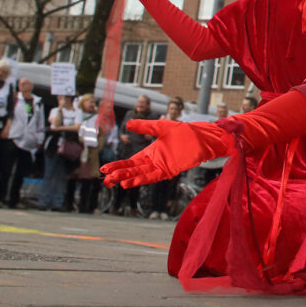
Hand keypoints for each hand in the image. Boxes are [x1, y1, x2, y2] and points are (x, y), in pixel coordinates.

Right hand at [101, 119, 228, 187]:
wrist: (201, 137)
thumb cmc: (184, 132)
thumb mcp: (161, 127)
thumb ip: (145, 126)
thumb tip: (128, 124)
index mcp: (149, 153)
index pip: (129, 162)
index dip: (117, 166)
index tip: (104, 169)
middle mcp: (153, 162)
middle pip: (132, 170)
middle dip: (119, 174)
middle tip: (105, 179)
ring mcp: (160, 167)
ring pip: (140, 174)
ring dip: (127, 178)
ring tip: (114, 182)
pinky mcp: (168, 170)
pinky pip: (152, 176)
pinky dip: (141, 179)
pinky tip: (130, 183)